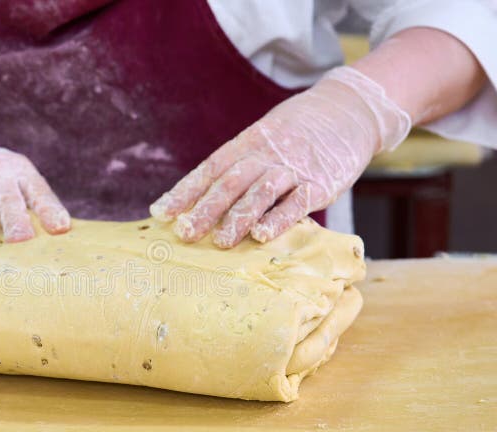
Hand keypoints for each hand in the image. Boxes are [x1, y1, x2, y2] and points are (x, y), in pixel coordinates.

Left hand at [149, 66, 410, 247]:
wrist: (351, 108)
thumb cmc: (298, 130)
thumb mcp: (263, 136)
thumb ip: (238, 164)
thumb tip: (200, 199)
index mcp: (247, 142)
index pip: (210, 168)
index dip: (185, 191)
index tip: (161, 212)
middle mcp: (267, 154)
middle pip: (230, 182)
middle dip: (205, 210)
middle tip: (184, 233)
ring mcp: (294, 168)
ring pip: (261, 192)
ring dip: (239, 218)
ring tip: (220, 242)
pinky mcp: (322, 182)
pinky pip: (298, 202)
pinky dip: (279, 218)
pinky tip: (263, 235)